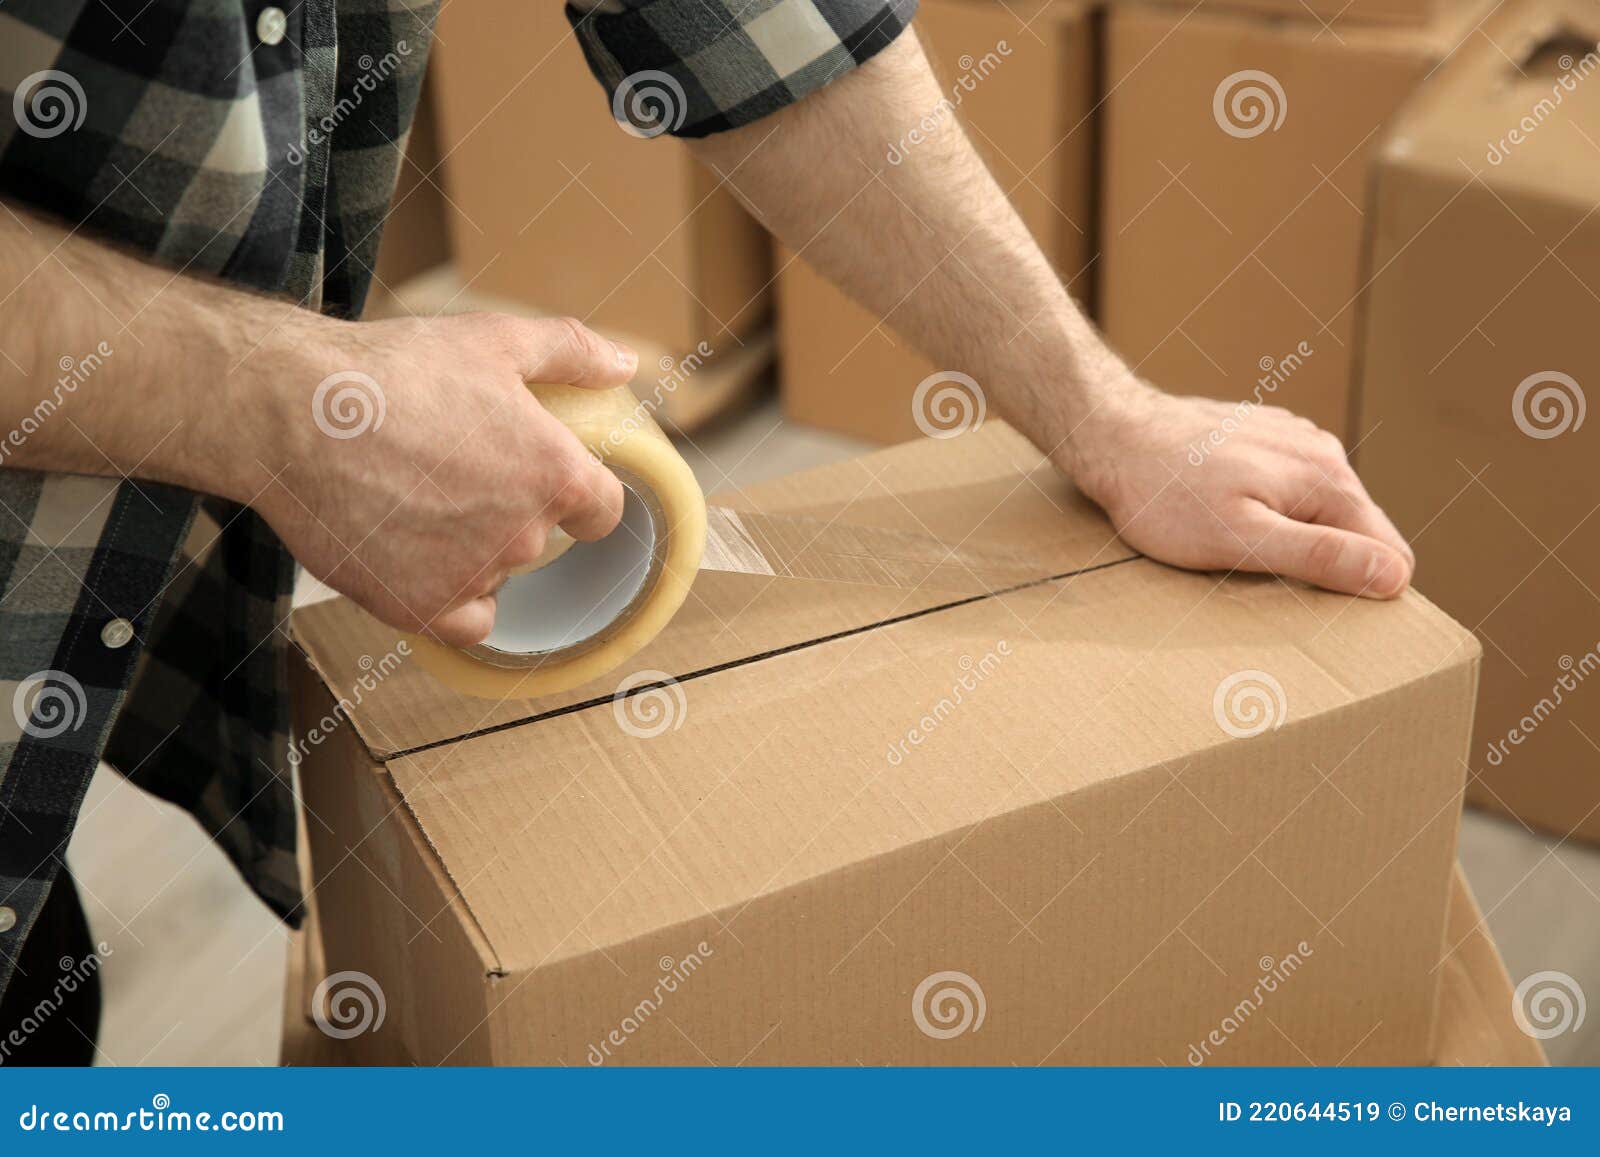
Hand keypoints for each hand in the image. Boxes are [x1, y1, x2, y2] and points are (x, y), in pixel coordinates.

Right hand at [254, 313, 635, 646]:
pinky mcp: (422, 609)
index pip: (603, 511)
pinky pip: (463, 619)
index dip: (578, 496)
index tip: (539, 478)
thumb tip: (627, 362)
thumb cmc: (394, 372)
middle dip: (510, 511)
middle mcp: (525, 535)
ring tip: (415, 499)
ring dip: (472, 550)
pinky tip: (414, 553)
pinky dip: (447, 595)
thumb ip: (571, 353)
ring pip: (496, 574)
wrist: (293, 413)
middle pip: (540, 539)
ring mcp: (474, 577)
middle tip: (451, 470)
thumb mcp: (494, 340)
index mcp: (557, 475)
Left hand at [1065, 385, 1414, 597]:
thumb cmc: (1165, 496)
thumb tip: (1393, 577)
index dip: (1361, 591)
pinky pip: (1291, 490)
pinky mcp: (1265, 439)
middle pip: (1357, 533)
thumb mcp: (1241, 539)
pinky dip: (1271, 513)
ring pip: (1323, 512)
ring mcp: (1294, 440)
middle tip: (1266, 584)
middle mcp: (1323, 452)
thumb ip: (1319, 556)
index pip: (1389, 555)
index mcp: (1328, 479)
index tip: (1316, 610)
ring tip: (1242, 551)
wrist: (1113, 433)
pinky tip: (1228, 519)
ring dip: (1296, 540)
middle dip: (1326, 567)